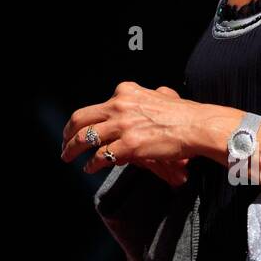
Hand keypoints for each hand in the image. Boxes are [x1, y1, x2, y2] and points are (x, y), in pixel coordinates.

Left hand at [60, 82, 194, 184]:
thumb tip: (149, 98)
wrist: (197, 126)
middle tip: (63, 143)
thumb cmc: (184, 114)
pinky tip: (89, 168)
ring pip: (86, 138)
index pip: (97, 107)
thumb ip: (149, 97)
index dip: (85, 120)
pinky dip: (92, 163)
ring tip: (68, 157)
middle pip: (81, 119)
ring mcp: (123, 125)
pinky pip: (102, 156)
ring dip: (72, 149)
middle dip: (67, 132)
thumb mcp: (161, 96)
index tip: (79, 128)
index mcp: (125, 92)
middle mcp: (120, 105)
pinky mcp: (129, 145)